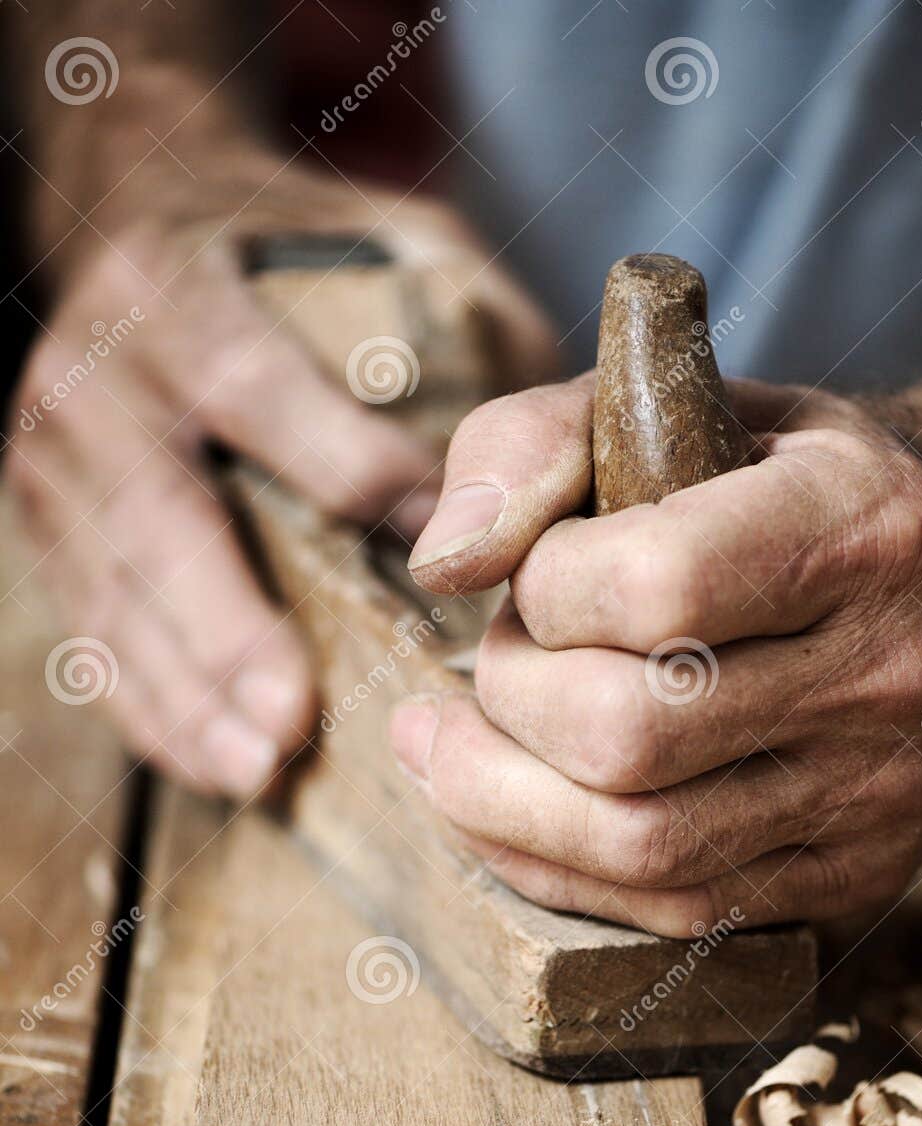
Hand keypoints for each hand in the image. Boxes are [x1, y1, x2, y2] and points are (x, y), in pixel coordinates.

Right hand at [6, 151, 555, 796]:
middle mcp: (100, 379)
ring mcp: (55, 461)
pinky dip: (151, 710)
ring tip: (261, 771)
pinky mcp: (45, 527)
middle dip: (229, 631)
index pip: (263, 397)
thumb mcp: (357, 233)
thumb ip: (442, 317)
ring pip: (118, 598)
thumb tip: (531, 467)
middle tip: (293, 722)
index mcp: (181, 298)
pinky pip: (91, 634)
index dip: (350, 477)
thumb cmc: (275, 247)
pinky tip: (215, 764)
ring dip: (190, 698)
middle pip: (164, 521)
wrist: (129, 216)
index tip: (438, 564)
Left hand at [390, 374, 921, 937]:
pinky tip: (506, 807)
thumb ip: (525, 448)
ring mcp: (884, 787)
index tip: (536, 571)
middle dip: (510, 699)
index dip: (543, 588)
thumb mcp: (656, 407)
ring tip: (450, 742)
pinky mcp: (862, 871)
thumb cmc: (757, 479)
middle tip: (500, 658)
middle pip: (629, 737)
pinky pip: (675, 911)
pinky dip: (554, 867)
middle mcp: (892, 667)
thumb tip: (443, 567)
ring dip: (502, 801)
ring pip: (642, 847)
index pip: (653, 587)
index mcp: (860, 521)